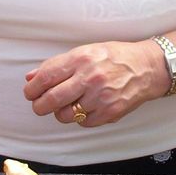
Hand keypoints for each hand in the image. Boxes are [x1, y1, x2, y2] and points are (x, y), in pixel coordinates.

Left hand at [24, 40, 166, 127]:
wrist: (146, 68)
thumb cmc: (113, 57)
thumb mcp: (84, 52)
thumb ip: (57, 65)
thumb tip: (31, 77)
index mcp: (80, 59)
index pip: (46, 77)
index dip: (32, 88)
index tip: (29, 93)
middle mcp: (90, 77)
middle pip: (51, 100)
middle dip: (39, 106)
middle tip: (39, 106)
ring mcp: (101, 96)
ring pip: (65, 115)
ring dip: (60, 113)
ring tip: (66, 106)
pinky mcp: (110, 112)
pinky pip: (84, 122)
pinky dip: (80, 118)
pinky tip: (86, 108)